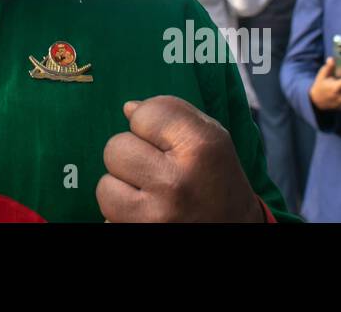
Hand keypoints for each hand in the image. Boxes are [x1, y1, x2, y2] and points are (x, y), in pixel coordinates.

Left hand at [96, 96, 262, 221]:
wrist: (235, 229)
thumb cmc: (217, 177)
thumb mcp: (211, 138)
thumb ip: (172, 114)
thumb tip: (128, 109)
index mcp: (200, 147)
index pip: (144, 114)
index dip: (149, 122)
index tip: (165, 138)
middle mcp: (176, 182)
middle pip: (116, 147)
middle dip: (132, 154)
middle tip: (157, 167)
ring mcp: (156, 215)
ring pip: (105, 184)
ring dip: (122, 185)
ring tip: (150, 190)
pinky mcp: (140, 233)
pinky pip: (108, 214)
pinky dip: (121, 210)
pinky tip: (146, 208)